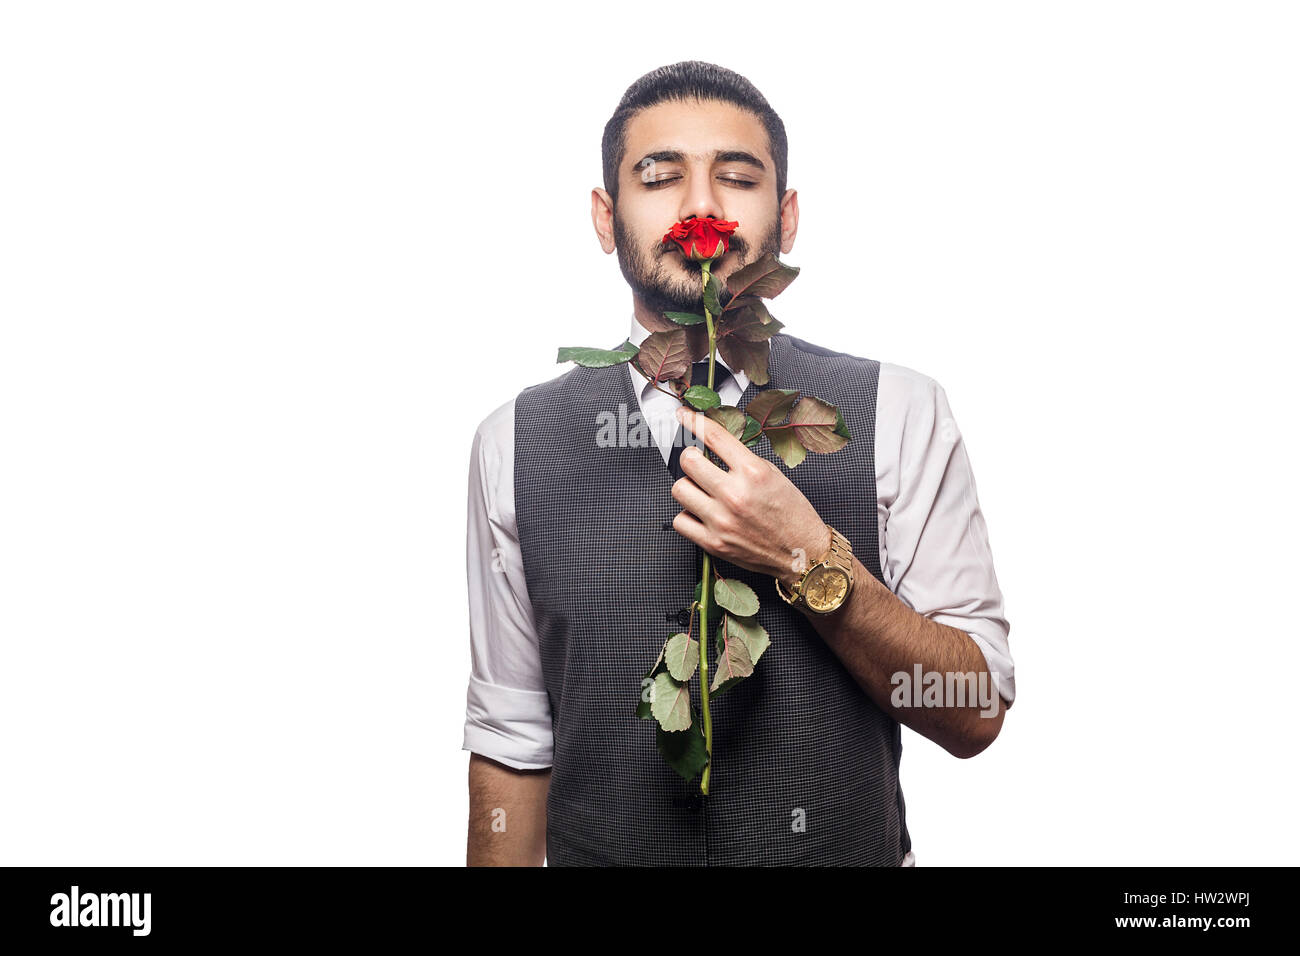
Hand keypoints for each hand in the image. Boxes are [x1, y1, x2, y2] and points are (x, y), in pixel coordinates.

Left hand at [671, 406, 830, 587]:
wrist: (802, 552)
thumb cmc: (791, 515)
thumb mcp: (773, 474)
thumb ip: (741, 459)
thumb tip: (712, 444)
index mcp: (753, 472)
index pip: (713, 436)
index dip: (693, 421)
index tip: (684, 416)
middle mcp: (735, 495)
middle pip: (688, 461)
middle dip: (690, 457)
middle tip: (697, 462)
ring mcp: (722, 520)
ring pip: (679, 489)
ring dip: (688, 486)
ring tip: (702, 490)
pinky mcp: (713, 543)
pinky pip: (680, 520)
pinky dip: (687, 515)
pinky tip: (701, 513)